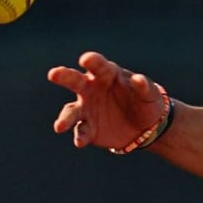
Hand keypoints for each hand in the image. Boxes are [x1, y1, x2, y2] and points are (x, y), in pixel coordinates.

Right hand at [47, 51, 167, 150]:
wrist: (145, 127)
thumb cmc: (145, 102)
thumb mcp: (150, 93)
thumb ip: (144, 86)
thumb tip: (139, 80)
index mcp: (106, 74)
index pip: (98, 65)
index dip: (92, 61)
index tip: (86, 59)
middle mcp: (91, 88)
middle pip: (75, 81)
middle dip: (64, 77)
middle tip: (53, 74)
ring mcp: (87, 108)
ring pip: (72, 110)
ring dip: (66, 118)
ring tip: (59, 127)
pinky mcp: (89, 127)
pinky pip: (82, 131)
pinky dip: (80, 137)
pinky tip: (79, 143)